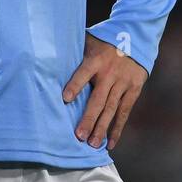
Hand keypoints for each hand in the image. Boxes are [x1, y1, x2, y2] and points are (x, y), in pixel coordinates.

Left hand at [62, 33, 147, 150]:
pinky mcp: (133, 89)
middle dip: (89, 118)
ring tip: (92, 144)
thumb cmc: (104, 41)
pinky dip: (117, 128)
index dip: (75, 85)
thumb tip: (46, 52)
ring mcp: (123, 82)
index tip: (65, 99)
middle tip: (79, 136)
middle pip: (98, 99)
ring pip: (111, 109)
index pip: (83, 73)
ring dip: (102, 128)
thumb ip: (74, 50)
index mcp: (96, 59)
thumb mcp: (89, 40)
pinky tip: (109, 143)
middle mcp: (110, 73)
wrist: (135, 37)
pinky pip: (124, 112)